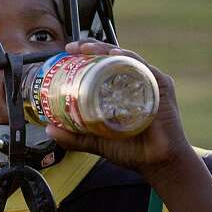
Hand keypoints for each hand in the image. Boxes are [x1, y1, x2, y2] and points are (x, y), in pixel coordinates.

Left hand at [44, 41, 194, 176]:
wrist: (157, 164)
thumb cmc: (134, 151)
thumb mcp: (97, 141)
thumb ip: (75, 136)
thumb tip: (50, 129)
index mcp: (123, 91)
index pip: (104, 67)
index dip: (86, 56)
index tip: (68, 52)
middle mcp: (137, 82)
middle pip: (113, 58)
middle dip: (92, 48)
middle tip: (74, 48)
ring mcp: (150, 83)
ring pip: (126, 58)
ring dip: (106, 50)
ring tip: (88, 49)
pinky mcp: (161, 87)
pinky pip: (144, 67)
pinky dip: (129, 59)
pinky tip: (115, 56)